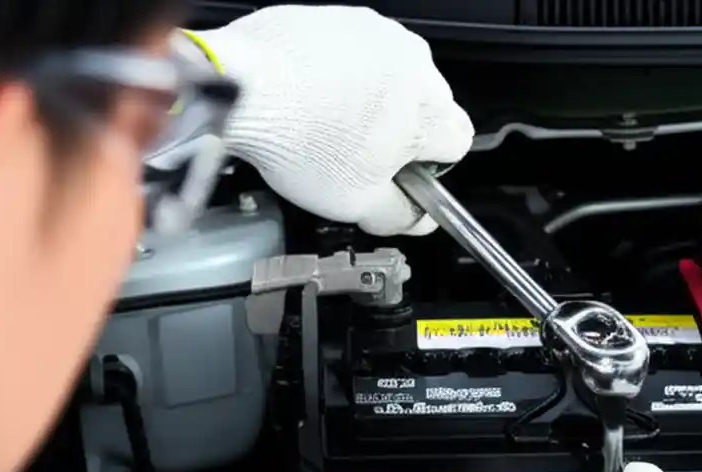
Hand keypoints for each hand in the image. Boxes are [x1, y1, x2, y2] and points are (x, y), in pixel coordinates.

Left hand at [195, 6, 473, 235]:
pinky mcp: (344, 17)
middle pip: (427, 106)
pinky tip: (310, 94)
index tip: (397, 174)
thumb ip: (400, 214)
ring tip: (326, 121)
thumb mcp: (354, 204)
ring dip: (372, 98)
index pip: (457, 143)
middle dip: (399, 128)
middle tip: (355, 153)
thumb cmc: (300, 142)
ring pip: (393, 75)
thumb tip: (419, 220)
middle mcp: (415, 64)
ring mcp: (379, 34)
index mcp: (430, 113)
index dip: (428, 166)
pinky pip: (357, 50)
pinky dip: (342, 71)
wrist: (243, 87)